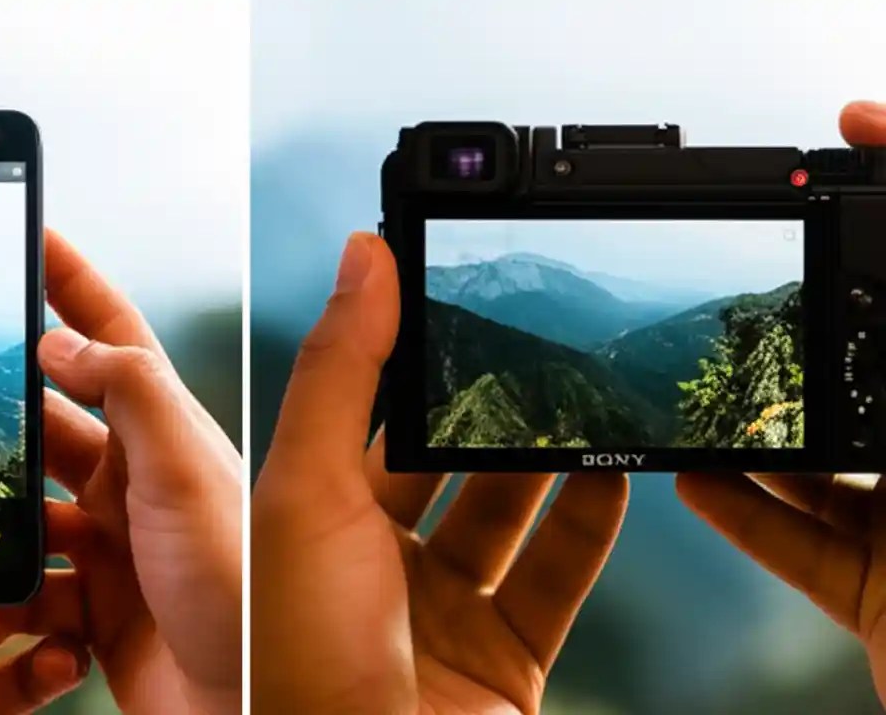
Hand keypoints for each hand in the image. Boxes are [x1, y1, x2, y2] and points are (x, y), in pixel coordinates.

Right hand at [0, 230, 242, 713]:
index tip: (31, 235)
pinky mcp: (93, 608)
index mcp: (170, 437)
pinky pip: (27, 578)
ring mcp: (115, 546)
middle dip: (5, 394)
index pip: (115, 337)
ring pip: (31, 499)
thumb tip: (65, 338)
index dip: (72, 282)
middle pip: (58, 415)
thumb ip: (135, 394)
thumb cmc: (244, 595)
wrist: (246, 710)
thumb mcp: (188, 473)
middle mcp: (142, 484)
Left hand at [251, 232, 628, 713]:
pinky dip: (591, 525)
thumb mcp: (308, 493)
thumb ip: (341, 373)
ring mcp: (443, 617)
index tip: (453, 296)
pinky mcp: (504, 661)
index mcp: (314, 522)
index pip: (365, 418)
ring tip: (588, 390)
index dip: (407, 358)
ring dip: (549, 456)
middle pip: (446, 465)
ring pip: (509, 516)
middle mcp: (375, 566)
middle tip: (538, 339)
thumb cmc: (298, 657)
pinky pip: (557, 579)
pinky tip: (618, 472)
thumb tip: (364, 255)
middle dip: (490, 407)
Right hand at [675, 100, 885, 704]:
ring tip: (697, 393)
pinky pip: (804, 543)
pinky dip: (745, 515)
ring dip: (759, 429)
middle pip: (877, 365)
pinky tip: (695, 480)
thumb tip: (824, 352)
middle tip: (747, 285)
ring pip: (831, 459)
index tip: (853, 130)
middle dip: (810, 321)